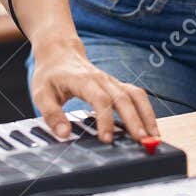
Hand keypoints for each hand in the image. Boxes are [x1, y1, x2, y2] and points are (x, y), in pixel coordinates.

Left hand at [31, 46, 159, 143]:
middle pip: (124, 98)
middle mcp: (102, 79)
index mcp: (83, 80)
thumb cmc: (50, 75)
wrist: (59, 53)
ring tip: (154, 137)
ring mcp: (112, 81)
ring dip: (147, 115)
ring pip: (136, 95)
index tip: (107, 139)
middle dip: (135, 120)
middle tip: (142, 142)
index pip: (100, 99)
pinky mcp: (117, 85)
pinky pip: (137, 95)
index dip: (105, 119)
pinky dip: (146, 110)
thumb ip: (51, 114)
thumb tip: (64, 134)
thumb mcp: (40, 94)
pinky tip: (150, 127)